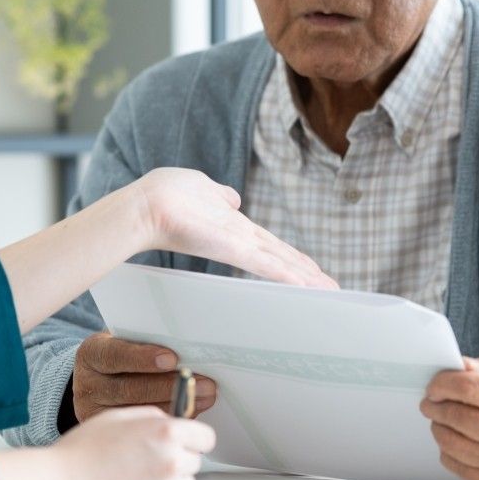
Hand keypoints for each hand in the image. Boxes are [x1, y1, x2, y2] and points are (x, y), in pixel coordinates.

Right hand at [56, 406, 216, 479]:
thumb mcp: (117, 415)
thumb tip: (169, 421)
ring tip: (141, 470)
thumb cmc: (84, 449)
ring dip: (172, 477)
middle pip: (196, 460)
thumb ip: (151, 416)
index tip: (187, 438)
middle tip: (152, 453)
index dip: (195, 436)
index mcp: (165, 433)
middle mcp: (170, 461)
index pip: (206, 437)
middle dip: (180, 455)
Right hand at [72, 332, 216, 422]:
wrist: (96, 386)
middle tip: (205, 383)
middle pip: (128, 388)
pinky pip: (141, 434)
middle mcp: (88, 385)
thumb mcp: (123, 342)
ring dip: (176, 406)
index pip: (114, 355)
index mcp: (91, 355)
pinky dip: (168, 423)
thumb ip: (145, 343)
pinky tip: (188, 416)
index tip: (172, 358)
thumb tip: (185, 350)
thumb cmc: (120, 359)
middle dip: (170, 386)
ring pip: (137, 414)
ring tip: (204, 399)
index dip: (142, 357)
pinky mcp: (109, 435)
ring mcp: (95, 413)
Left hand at [127, 168, 335, 288]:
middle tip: (333, 290)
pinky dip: (289, 274)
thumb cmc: (167, 194)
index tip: (311, 269)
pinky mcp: (232, 247)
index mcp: (233, 226)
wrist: (145, 206)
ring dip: (307, 278)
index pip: (269, 243)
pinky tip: (309, 286)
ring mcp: (236, 244)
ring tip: (331, 292)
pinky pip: (267, 263)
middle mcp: (239, 238)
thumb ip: (220, 195)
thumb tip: (234, 198)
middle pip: (281, 257)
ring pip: (280, 263)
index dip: (291, 255)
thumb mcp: (201, 187)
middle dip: (308, 273)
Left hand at [421, 357, 478, 479]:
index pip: (467, 388)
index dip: (441, 385)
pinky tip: (458, 442)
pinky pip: (454, 464)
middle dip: (434, 406)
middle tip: (431, 403)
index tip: (434, 387)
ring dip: (438, 428)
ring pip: (450, 442)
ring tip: (443, 421)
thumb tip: (455, 364)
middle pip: (455, 415)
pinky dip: (448, 451)